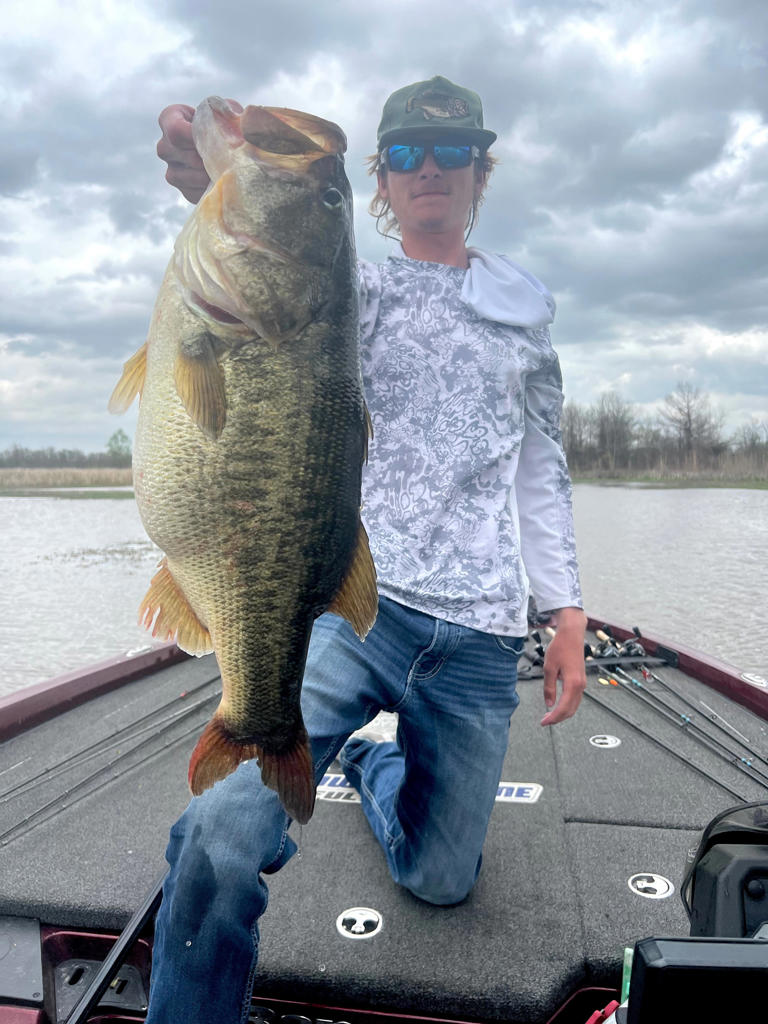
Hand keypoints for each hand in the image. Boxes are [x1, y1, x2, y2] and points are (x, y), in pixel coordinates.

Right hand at [157, 99, 243, 202]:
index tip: (214, 139)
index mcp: (170, 119)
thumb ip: (227, 110)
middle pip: (182, 155)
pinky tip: (222, 181)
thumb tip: (232, 117)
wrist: (227, 149)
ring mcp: (171, 170)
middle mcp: (165, 146)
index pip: (175, 130)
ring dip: (208, 174)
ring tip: (227, 169)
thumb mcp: (226, 111)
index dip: (195, 137)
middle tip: (227, 157)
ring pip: (186, 176)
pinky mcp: (184, 190)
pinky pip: (193, 192)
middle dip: (206, 157)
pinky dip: (210, 188)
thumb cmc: (224, 124)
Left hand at [540, 608, 586, 725]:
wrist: (572, 634)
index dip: (553, 718)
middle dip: (558, 718)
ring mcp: (582, 683)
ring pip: (574, 705)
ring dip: (563, 712)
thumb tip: (549, 704)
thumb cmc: (560, 648)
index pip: (563, 708)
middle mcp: (580, 686)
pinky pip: (575, 698)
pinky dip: (567, 704)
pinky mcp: (581, 680)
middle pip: (571, 710)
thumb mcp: (549, 668)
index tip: (543, 722)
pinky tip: (557, 703)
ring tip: (549, 714)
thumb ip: (549, 687)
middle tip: (545, 720)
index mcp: (572, 684)